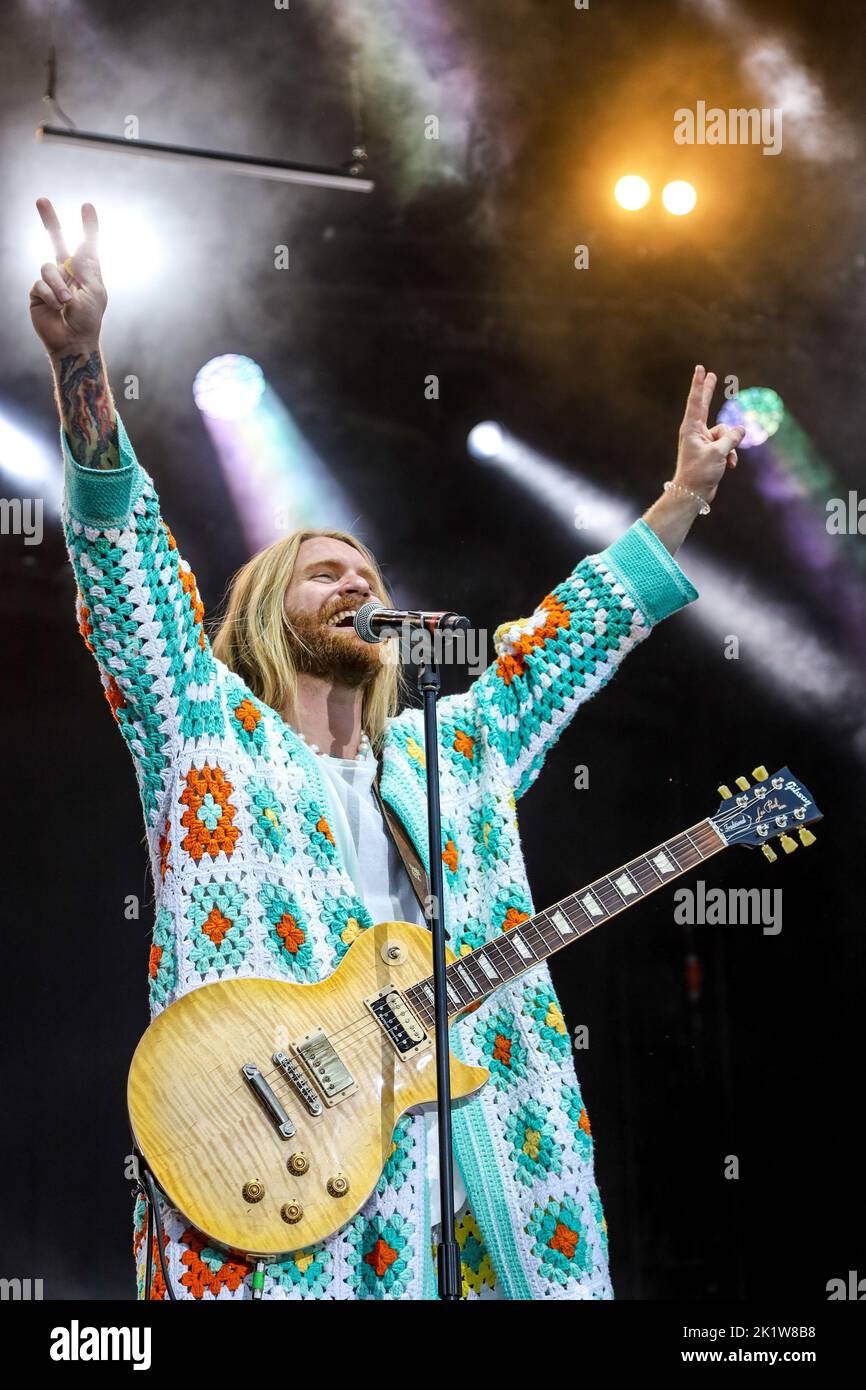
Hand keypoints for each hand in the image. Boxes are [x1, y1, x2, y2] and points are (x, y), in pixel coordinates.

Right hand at [29, 200, 106, 357]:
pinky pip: (39, 283)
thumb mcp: (94, 291)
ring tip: (66, 303)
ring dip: (57, 285)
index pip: (86, 244)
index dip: (88, 226)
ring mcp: (51, 281)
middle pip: (56, 240)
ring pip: (47, 267)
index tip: (87, 206)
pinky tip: (56, 307)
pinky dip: (49, 295)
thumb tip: (76, 248)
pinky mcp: (37, 292)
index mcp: (86, 271)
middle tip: (41, 200)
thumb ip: (86, 267)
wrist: (72, 342)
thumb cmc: (88, 320)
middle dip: (49, 220)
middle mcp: (68, 272)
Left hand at [674, 365, 744, 505]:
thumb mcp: (719, 453)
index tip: (700, 369)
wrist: (694, 494)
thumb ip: (732, 438)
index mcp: (692, 429)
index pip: (697, 401)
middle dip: (709, 391)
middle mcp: (696, 432)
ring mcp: (703, 441)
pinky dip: (730, 455)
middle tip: (711, 375)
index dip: (700, 384)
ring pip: (725, 433)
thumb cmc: (700, 473)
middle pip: (705, 406)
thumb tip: (742, 429)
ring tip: (726, 460)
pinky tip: (729, 466)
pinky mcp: (710, 451)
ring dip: (731, 447)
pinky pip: (727, 446)